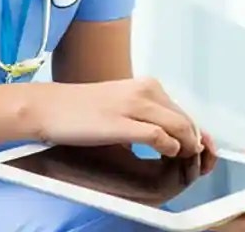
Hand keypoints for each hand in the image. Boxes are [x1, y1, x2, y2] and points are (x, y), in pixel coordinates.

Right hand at [24, 78, 204, 156]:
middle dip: (195, 141)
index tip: (194, 148)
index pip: (183, 111)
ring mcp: (133, 105)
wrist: (49, 107)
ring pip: (179, 126)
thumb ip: (145, 115)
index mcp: (145, 85)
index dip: (193, 132)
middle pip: (186, 119)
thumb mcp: (121, 104)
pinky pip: (159, 136)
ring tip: (182, 159)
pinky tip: (166, 153)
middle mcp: (144, 90)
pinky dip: (169, 147)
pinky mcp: (121, 123)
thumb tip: (169, 136)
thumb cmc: (80, 109)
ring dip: (187, 145)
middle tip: (193, 158)